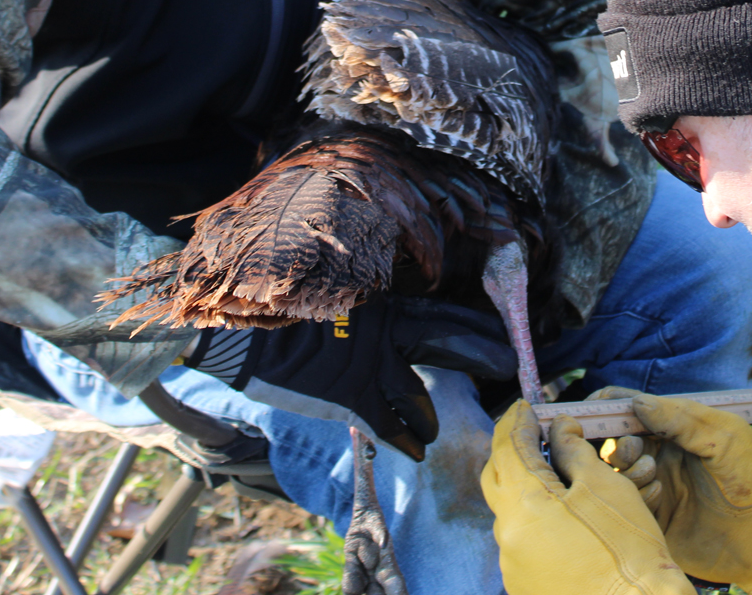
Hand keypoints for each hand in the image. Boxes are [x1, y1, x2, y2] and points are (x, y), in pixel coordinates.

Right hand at [233, 295, 515, 461]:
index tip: (497, 332)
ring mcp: (370, 368)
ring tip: (432, 433)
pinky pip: (389, 426)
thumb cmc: (278, 314)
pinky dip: (405, 440)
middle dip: (479, 354)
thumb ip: (355, 313)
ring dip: (429, 416)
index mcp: (379, 307)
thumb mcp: (325, 299)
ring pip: (417, 396)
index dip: (469, 325)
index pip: (438, 315)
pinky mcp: (352, 398)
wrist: (244, 334)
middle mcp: (383, 335)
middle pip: (445, 344)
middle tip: (507, 364)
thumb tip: (374, 324)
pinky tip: (415, 452)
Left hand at [480, 400, 694, 594]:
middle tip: (534, 433)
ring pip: (509, 512)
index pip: (507, 447)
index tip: (526, 406)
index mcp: (523, 505)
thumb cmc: (627, 549)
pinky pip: (521, 541)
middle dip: (513, 450)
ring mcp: (513, 565)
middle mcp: (507, 537)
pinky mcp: (524, 585)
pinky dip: (535, 520)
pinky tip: (562, 515)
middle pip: (498, 478)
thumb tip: (559, 428)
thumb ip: (573, 449)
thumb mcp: (603, 486)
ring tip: (556, 474)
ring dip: (526, 488)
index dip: (517, 421)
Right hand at [591, 387, 751, 594]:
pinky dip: (635, 494)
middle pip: (614, 440)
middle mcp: (659, 454)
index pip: (629, 408)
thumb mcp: (723, 435)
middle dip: (617, 441)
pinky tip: (660, 496)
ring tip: (654, 475)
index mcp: (673, 427)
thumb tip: (636, 402)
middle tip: (634, 449)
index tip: (594, 410)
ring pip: (615, 472)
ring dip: (627, 468)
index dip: (607, 407)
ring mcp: (653, 486)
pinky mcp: (652, 518)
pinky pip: (626, 503)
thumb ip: (680, 417)